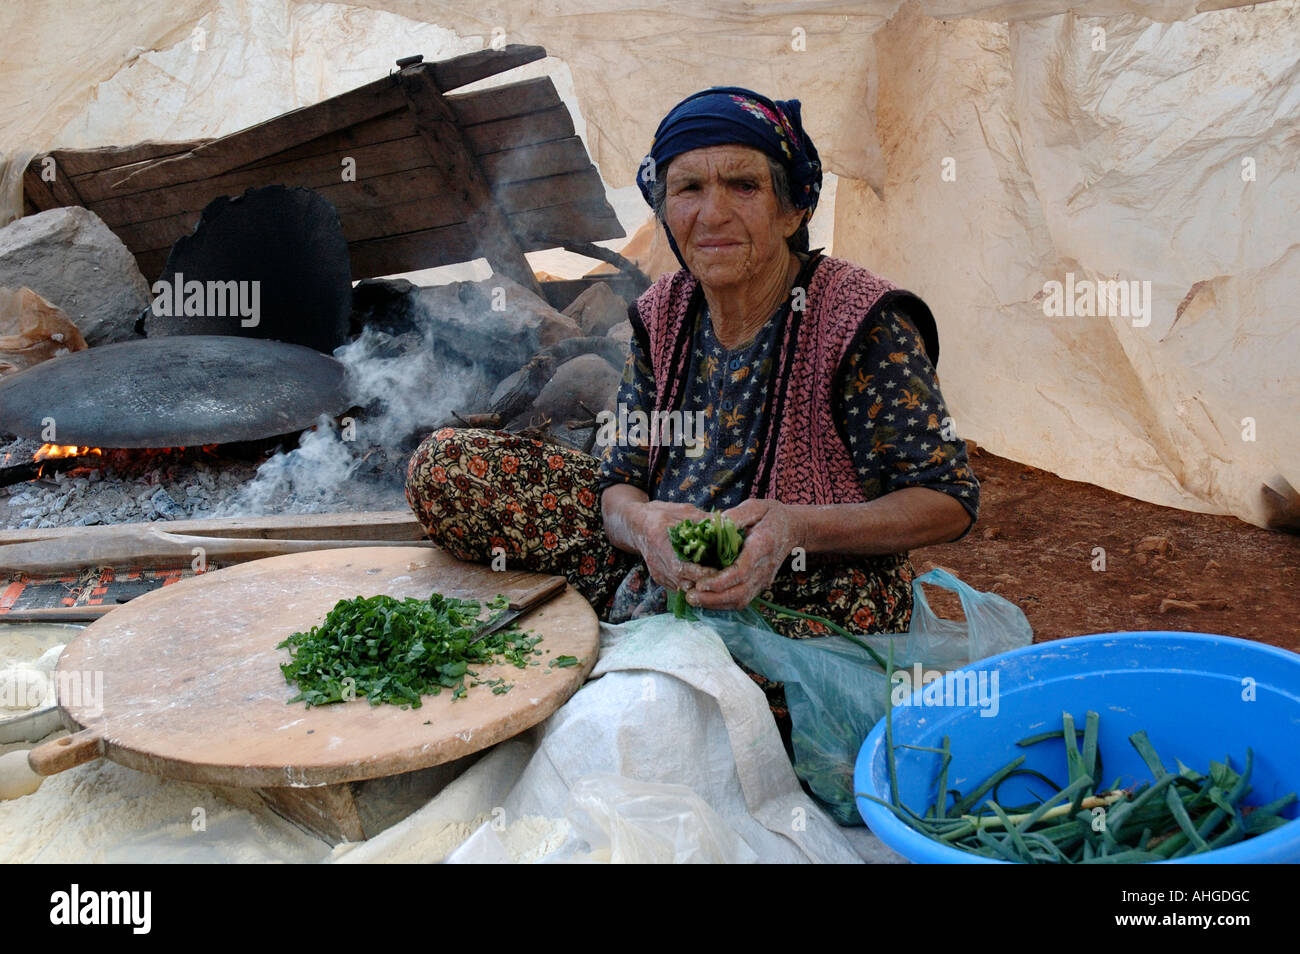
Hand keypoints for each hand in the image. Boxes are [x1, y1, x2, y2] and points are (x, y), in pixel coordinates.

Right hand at [631, 501, 719, 593]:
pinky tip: (705, 578)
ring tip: (717, 578)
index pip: (679, 566)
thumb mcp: (681, 511)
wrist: (637, 525)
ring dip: (699, 585)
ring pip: (681, 587)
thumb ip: (702, 519)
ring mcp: (657, 572)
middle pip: (682, 581)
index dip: (699, 572)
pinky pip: (679, 587)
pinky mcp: (660, 578)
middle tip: (724, 577)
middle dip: (703, 582)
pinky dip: (693, 585)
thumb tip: (727, 523)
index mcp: (659, 540)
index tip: (717, 569)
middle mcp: (656, 561)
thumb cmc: (661, 514)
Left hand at [686, 499, 800, 610]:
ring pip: (741, 600)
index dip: (720, 581)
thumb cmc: (770, 515)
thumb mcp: (754, 507)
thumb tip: (714, 525)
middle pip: (740, 592)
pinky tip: (706, 599)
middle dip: (713, 598)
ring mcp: (764, 578)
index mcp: (762, 546)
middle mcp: (764, 567)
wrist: (793, 528)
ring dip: (716, 603)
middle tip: (690, 596)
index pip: (742, 571)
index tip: (700, 583)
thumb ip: (735, 516)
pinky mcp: (761, 584)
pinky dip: (723, 603)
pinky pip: (743, 599)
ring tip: (693, 599)